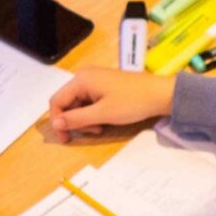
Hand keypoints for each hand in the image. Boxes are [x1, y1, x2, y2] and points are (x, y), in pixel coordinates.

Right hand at [46, 68, 175, 139]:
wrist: (160, 94)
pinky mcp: (103, 84)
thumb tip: (55, 123)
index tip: (66, 139)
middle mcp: (84, 76)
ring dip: (84, 119)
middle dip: (74, 120)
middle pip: (67, 102)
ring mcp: (94, 79)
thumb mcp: (102, 114)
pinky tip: (104, 120)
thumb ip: (76, 118)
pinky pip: (89, 100)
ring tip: (99, 127)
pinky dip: (92, 113)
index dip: (58, 121)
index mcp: (81, 79)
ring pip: (78, 103)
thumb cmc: (132, 102)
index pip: (57, 101)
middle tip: (91, 132)